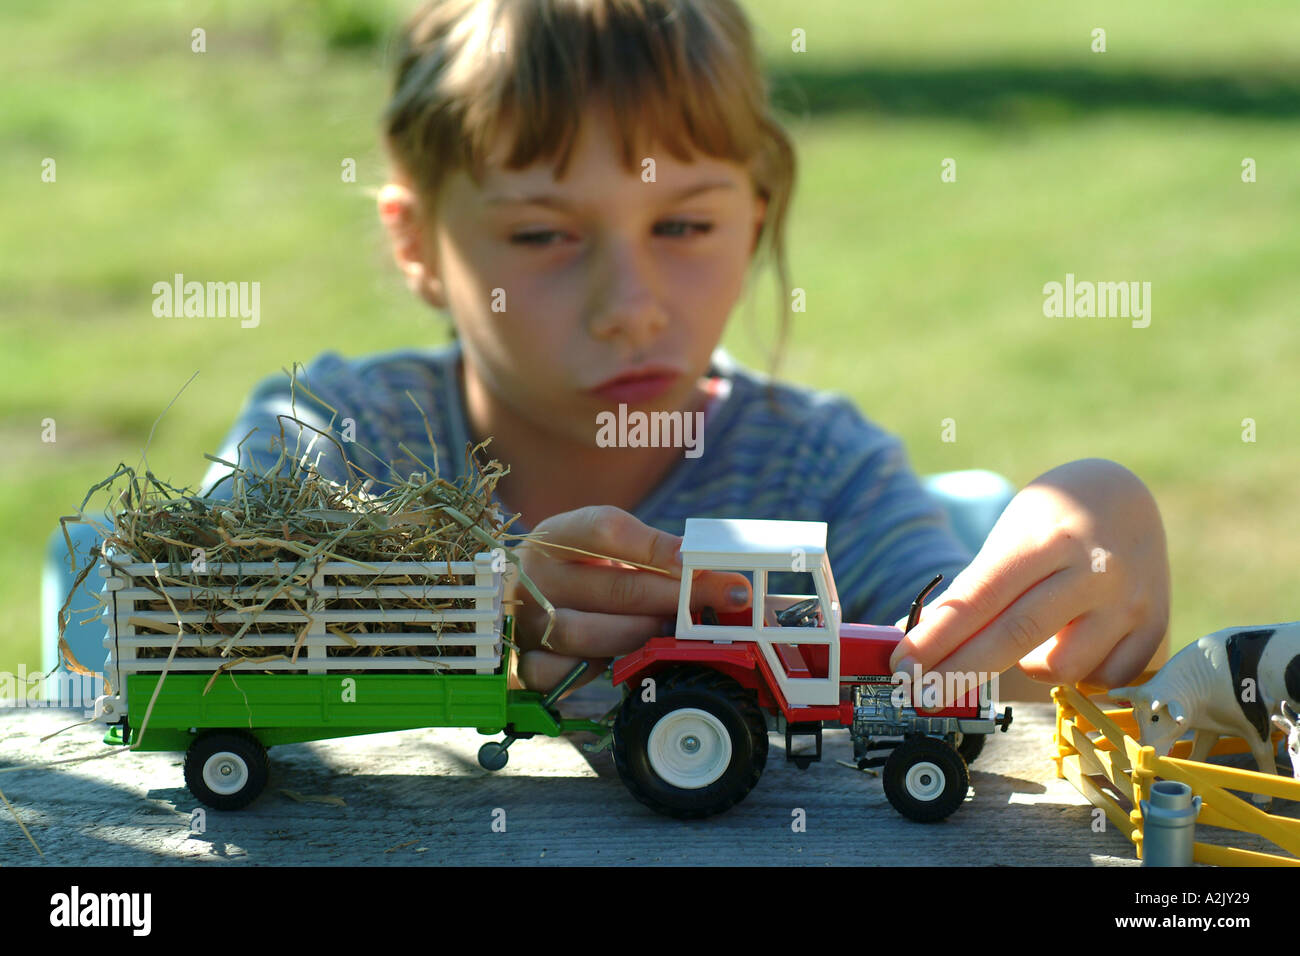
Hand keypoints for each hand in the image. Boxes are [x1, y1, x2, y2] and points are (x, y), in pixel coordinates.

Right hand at [512, 506, 752, 692]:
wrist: (519, 600)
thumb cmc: (579, 573)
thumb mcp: (602, 549)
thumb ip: (649, 555)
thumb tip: (714, 573)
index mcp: (553, 537)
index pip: (605, 530)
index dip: (656, 546)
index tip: (697, 560)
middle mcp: (532, 577)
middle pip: (611, 586)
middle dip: (676, 596)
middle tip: (722, 599)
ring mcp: (522, 623)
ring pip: (586, 633)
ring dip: (641, 634)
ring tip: (676, 632)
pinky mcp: (520, 666)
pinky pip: (560, 675)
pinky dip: (594, 671)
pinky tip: (619, 660)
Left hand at [888, 458, 1169, 702]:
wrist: (1123, 496)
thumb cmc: (1051, 521)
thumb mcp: (1009, 538)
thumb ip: (975, 592)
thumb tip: (922, 646)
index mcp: (1046, 540)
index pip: (980, 598)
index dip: (937, 637)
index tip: (904, 666)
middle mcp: (1093, 571)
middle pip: (1016, 635)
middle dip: (960, 671)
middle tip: (921, 694)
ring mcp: (1129, 603)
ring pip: (1061, 667)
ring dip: (1028, 666)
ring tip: (1029, 639)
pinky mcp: (1154, 630)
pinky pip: (1101, 680)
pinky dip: (1076, 673)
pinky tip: (1073, 643)